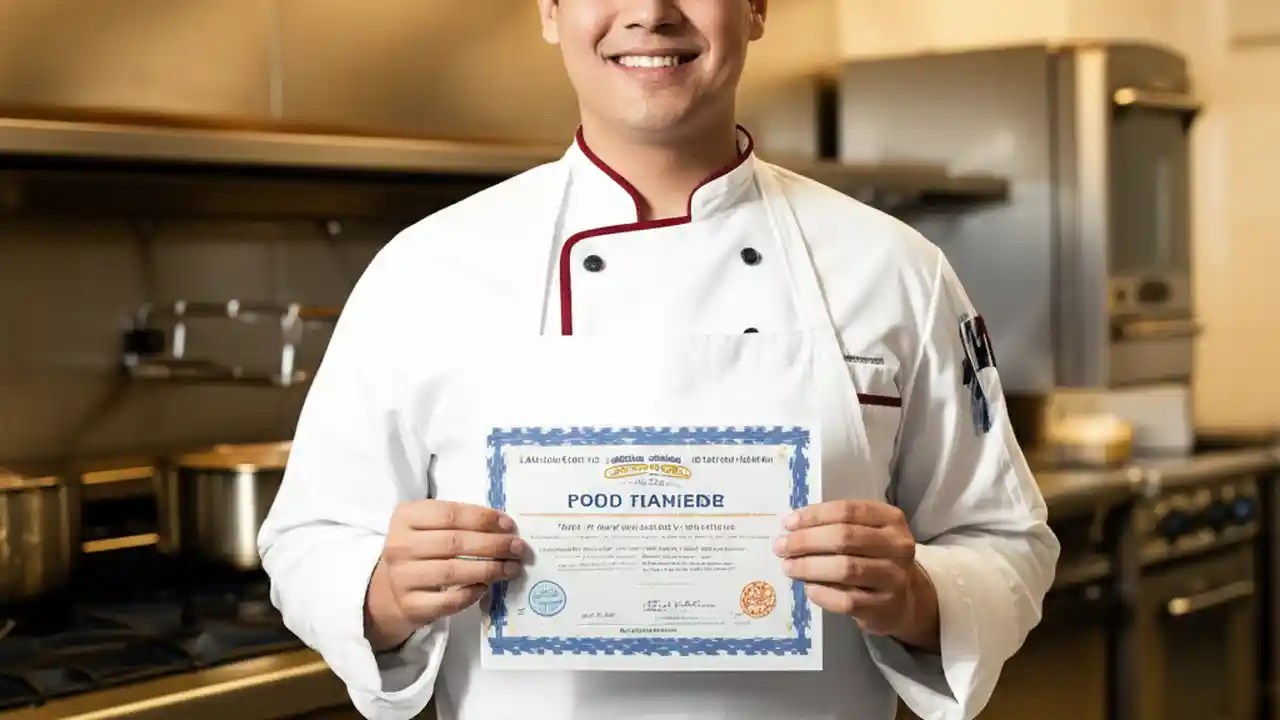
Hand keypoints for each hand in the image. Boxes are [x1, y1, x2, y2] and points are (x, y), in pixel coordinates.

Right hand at [365, 500, 524, 650]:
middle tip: (518, 548)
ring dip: (489, 569)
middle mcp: (400, 546)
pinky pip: (448, 601)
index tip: (509, 525)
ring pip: (453, 572)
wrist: (388, 590)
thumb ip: (459, 522)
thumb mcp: (429, 527)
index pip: (450, 514)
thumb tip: (504, 528)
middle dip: (494, 544)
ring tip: (512, 567)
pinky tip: (486, 587)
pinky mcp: (411, 606)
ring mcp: (403, 578)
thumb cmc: (420, 550)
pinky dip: (472, 593)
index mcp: (406, 517)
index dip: (483, 518)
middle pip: (455, 543)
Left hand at [774, 500, 939, 651]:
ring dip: (809, 567)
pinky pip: (847, 599)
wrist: (903, 601)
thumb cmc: (873, 558)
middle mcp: (898, 546)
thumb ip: (835, 526)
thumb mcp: (865, 534)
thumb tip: (792, 527)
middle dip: (806, 541)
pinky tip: (809, 588)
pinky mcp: (885, 607)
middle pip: (845, 537)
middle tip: (781, 546)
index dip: (814, 515)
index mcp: (891, 520)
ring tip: (789, 567)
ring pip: (845, 568)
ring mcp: (894, 578)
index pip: (847, 511)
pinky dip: (823, 593)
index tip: (788, 523)